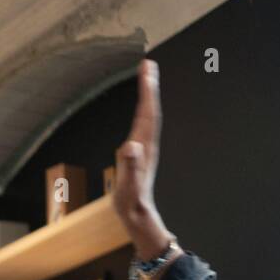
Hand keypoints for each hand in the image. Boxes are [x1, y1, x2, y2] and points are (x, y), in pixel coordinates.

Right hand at [113, 60, 171, 255]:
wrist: (137, 215)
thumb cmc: (131, 201)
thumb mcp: (128, 186)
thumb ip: (131, 167)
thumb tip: (131, 146)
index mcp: (144, 147)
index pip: (147, 113)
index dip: (147, 91)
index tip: (147, 69)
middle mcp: (147, 144)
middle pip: (151, 109)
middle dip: (149, 86)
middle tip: (149, 64)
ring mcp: (144, 148)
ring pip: (148, 115)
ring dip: (148, 95)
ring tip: (146, 76)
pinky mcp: (139, 152)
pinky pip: (142, 124)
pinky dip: (142, 109)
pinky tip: (140, 106)